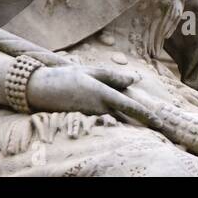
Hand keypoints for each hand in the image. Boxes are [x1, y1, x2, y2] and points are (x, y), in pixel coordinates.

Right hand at [25, 64, 163, 130]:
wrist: (38, 89)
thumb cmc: (64, 76)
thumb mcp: (90, 72)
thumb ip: (113, 76)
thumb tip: (135, 80)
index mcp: (102, 94)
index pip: (129, 106)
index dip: (146, 115)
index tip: (159, 122)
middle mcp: (98, 107)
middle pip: (125, 116)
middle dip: (142, 121)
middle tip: (159, 125)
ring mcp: (91, 115)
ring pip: (115, 118)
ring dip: (128, 120)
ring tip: (144, 122)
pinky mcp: (84, 118)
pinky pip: (103, 119)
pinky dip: (113, 118)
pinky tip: (120, 118)